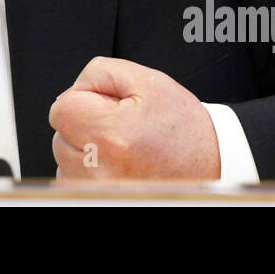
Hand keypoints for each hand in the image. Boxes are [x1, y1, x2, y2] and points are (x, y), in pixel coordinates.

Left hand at [49, 56, 219, 179]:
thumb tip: (72, 89)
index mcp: (111, 136)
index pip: (62, 108)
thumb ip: (100, 72)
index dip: (85, 98)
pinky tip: (117, 164)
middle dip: (85, 123)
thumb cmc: (183, 129)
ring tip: (122, 146)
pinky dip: (89, 169)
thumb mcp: (148, 81)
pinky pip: (74, 179)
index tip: (109, 105)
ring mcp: (99, 190)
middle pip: (60, 134)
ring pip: (65, 158)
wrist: (214, 166)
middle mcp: (100, 170)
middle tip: (122, 125)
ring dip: (85, 147)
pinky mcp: (100, 201)